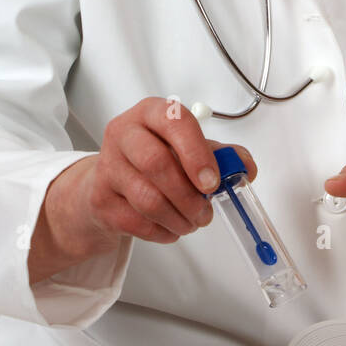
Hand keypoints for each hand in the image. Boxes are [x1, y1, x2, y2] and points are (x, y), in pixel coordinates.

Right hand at [30, 98, 255, 282]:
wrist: (111, 183)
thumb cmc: (156, 159)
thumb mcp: (190, 148)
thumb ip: (221, 155)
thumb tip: (245, 168)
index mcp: (151, 113)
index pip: (174, 122)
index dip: (196, 154)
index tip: (212, 182)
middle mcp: (124, 133)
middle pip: (155, 163)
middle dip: (188, 195)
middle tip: (205, 211)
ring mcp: (107, 166)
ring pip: (148, 199)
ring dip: (179, 218)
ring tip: (192, 222)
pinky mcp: (99, 199)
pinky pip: (136, 223)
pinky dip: (162, 232)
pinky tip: (171, 228)